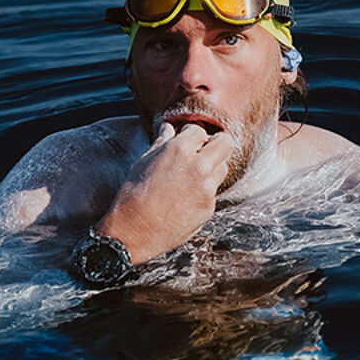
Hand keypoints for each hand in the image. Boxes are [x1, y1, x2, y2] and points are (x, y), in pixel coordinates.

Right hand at [95, 122, 235, 263]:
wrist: (134, 231)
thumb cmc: (133, 195)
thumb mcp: (144, 162)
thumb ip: (162, 142)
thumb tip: (168, 128)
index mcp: (180, 150)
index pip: (200, 130)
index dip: (192, 134)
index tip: (186, 140)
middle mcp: (199, 167)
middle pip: (226, 143)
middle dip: (216, 143)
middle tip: (203, 150)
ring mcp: (207, 189)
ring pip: (223, 167)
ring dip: (212, 167)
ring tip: (193, 174)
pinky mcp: (209, 208)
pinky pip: (214, 191)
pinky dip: (204, 190)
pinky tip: (186, 196)